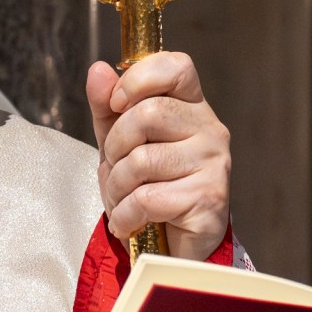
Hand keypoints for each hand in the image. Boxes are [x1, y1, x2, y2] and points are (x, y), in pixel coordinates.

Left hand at [87, 51, 230, 258]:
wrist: (171, 245)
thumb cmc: (147, 184)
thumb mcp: (118, 142)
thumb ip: (106, 107)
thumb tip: (97, 70)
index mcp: (191, 105)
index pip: (176, 66)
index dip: (138, 78)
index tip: (115, 104)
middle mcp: (210, 129)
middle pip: (147, 115)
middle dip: (114, 147)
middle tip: (115, 169)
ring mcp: (214, 163)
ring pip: (143, 160)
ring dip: (116, 186)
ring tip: (122, 200)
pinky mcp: (209, 199)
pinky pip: (147, 198)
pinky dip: (125, 215)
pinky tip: (129, 222)